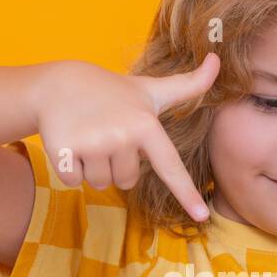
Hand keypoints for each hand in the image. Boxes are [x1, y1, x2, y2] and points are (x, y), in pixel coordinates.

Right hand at [34, 54, 219, 220]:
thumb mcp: (151, 90)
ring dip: (94, 167)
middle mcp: (122, 136)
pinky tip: (70, 142)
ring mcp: (92, 144)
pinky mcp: (64, 151)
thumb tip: (217, 60)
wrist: (59, 84)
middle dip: (116, 165)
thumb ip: (187, 85)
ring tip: (89, 137)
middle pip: (126, 181)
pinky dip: (70, 168)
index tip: (201, 216)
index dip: (187, 193)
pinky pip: (74, 181)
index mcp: (146, 125)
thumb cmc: (112, 92)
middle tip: (106, 135)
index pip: (171, 167)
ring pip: (101, 183)